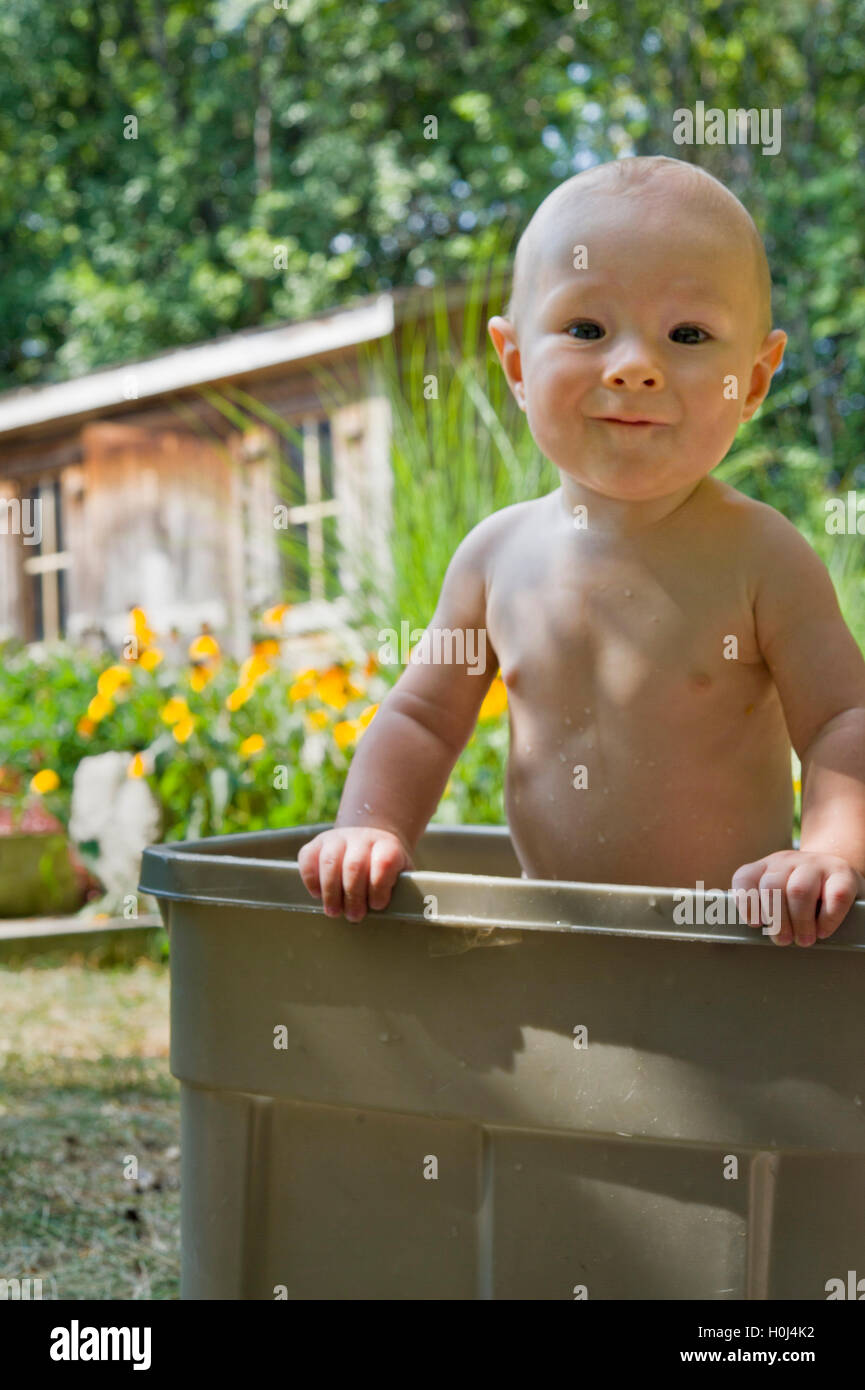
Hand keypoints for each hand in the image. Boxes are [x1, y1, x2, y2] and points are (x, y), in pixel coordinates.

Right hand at [297, 826, 412, 921]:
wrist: (371, 841)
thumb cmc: (387, 869)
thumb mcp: (401, 876)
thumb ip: (401, 891)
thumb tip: (401, 911)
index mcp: (387, 846)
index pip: (383, 862)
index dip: (379, 886)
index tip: (377, 905)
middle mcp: (362, 837)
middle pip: (354, 865)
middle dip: (353, 896)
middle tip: (354, 916)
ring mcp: (337, 838)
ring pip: (329, 862)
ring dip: (330, 892)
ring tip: (334, 911)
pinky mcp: (317, 843)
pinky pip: (307, 858)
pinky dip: (310, 879)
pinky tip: (317, 894)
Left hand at [731, 850, 864, 946]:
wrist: (838, 874)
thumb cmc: (803, 896)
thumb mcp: (780, 897)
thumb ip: (766, 909)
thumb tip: (760, 932)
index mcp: (766, 867)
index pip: (745, 878)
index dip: (746, 903)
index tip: (756, 924)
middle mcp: (787, 861)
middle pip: (772, 887)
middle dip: (777, 920)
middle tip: (784, 940)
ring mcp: (815, 863)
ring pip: (799, 890)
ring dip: (800, 921)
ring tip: (804, 940)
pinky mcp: (842, 873)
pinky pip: (834, 896)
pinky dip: (827, 919)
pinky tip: (823, 930)